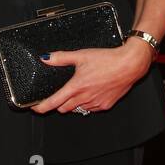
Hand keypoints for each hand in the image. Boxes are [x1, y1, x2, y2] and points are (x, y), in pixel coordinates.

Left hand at [30, 38, 152, 114]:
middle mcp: (84, 98)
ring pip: (77, 109)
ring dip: (73, 104)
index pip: (53, 102)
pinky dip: (87, 104)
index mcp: (76, 87)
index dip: (42, 107)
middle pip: (63, 109)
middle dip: (58, 104)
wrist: (129, 65)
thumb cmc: (107, 59)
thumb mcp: (81, 55)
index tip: (35, 108)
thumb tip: (46, 58)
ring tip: (78, 91)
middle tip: (59, 95)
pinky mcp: (105, 105)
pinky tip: (91, 93)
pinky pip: (91, 109)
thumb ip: (61, 58)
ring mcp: (95, 104)